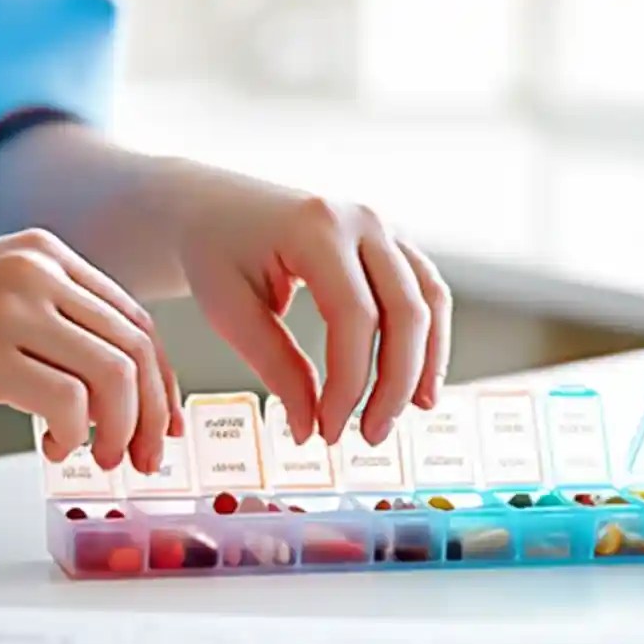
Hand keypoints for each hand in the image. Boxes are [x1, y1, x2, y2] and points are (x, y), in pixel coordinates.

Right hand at [0, 229, 181, 471]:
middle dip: (153, 414)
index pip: (134, 318)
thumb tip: (106, 382)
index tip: (159, 426)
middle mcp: (36, 270)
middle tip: (142, 460)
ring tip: (97, 458)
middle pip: (136, 347)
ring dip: (121, 430)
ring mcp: (11, 308)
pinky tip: (49, 448)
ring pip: (116, 376)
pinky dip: (73, 436)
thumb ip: (45, 319)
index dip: (159, 380)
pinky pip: (69, 404)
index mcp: (42, 253)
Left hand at [165, 162, 450, 446]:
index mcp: (316, 228)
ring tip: (408, 413)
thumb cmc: (215, 251)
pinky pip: (426, 291)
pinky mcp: (391, 241)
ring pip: (430, 300)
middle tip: (370, 436)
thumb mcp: (229, 309)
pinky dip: (428, 338)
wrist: (214, 207)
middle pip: (406, 310)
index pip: (354, 316)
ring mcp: (383, 227)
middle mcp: (361, 220)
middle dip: (395, 382)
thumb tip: (310, 427)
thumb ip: (274, 365)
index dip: (349, 382)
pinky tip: (417, 382)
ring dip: (425, 363)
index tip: (327, 429)